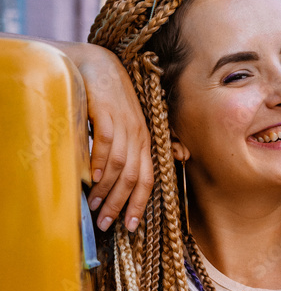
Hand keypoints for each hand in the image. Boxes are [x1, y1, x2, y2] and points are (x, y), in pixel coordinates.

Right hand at [60, 41, 153, 231]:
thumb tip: (179, 156)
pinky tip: (92, 177)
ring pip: (120, 165)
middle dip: (120, 204)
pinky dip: (100, 162)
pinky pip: (107, 142)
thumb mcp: (128, 122)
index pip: (147, 179)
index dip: (140, 204)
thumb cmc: (110, 97)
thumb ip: (140, 145)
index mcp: (144, 141)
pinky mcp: (106, 111)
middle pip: (134, 178)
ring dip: (106, 189)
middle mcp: (138, 134)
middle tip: (105, 224)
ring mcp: (124, 123)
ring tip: (93, 206)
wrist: (95, 64)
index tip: (130, 226)